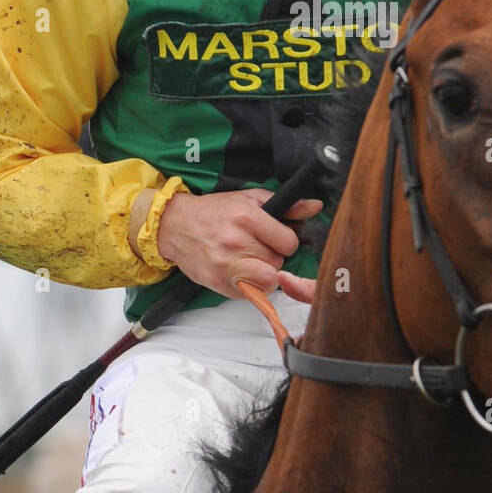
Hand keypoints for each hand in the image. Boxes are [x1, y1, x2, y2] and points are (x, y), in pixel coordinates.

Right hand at [156, 190, 323, 300]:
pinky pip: (251, 293)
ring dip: (263, 273)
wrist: (176, 225)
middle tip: (256, 247)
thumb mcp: (250, 199)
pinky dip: (250, 285)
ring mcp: (226, 265)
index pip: (289, 242)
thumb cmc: (215, 212)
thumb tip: (315, 207)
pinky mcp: (219, 282)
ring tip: (249, 260)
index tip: (275, 238)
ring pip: (267, 280)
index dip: (285, 242)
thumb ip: (286, 207)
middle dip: (272, 257)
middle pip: (278, 262)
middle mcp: (236, 241)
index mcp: (247, 217)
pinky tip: (239, 271)